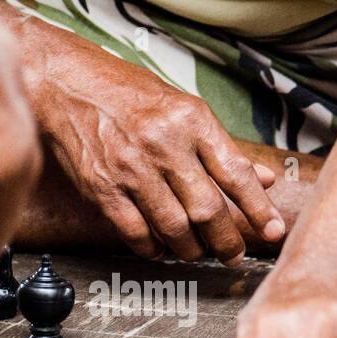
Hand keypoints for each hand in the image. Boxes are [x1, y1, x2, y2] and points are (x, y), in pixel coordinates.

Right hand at [33, 43, 283, 263]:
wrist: (63, 83)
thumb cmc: (125, 92)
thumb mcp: (181, 107)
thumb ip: (221, 146)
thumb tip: (262, 177)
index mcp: (191, 120)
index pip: (235, 173)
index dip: (258, 209)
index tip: (273, 231)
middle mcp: (164, 144)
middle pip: (208, 209)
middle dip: (227, 241)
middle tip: (234, 254)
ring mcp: (131, 168)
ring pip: (174, 227)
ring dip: (192, 249)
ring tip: (198, 252)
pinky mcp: (102, 188)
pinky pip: (136, 232)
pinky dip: (153, 248)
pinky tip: (160, 249)